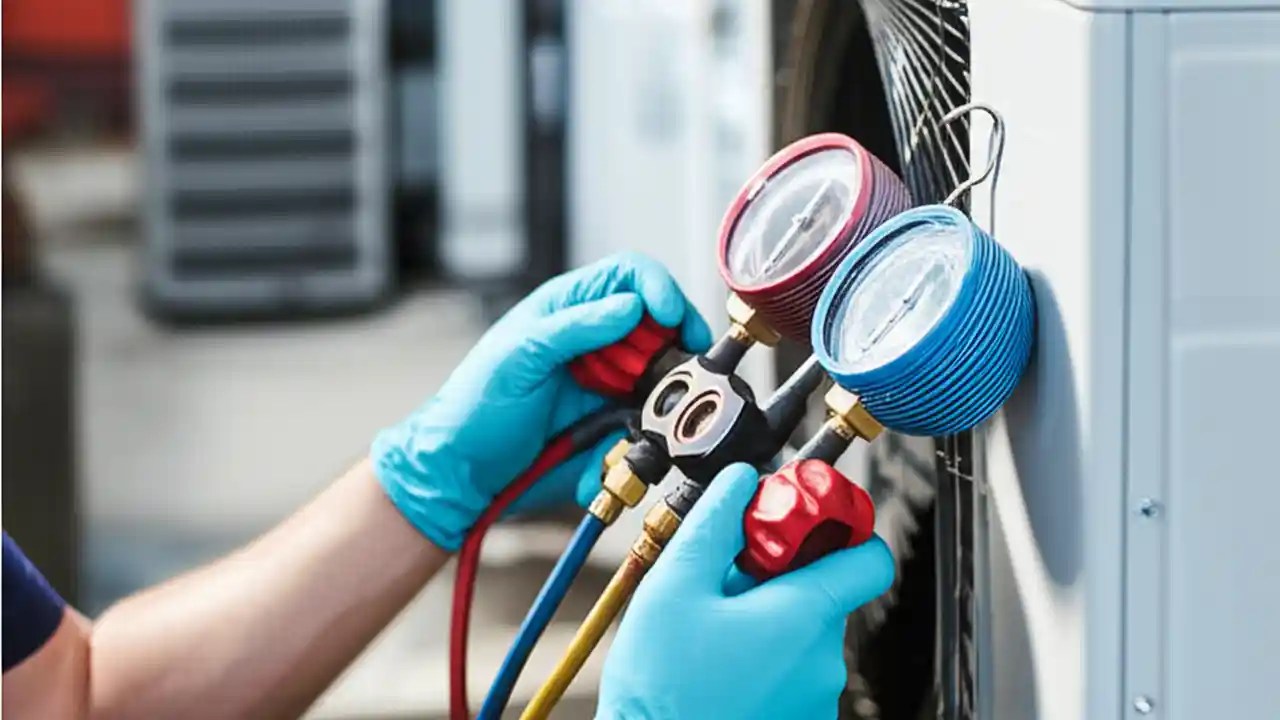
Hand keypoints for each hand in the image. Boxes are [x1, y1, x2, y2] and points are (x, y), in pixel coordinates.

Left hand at [371, 253, 712, 550]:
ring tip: (639, 415)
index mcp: (569, 309)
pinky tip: (611, 450)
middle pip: (660, 326)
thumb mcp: (518, 357)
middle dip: (673, 347)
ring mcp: (606, 383)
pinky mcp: (611, 424)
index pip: (631, 276)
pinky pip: (645, 426)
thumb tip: (630, 306)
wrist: (461, 474)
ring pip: (661, 378)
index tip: (671, 317)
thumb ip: (575, 327)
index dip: (659, 289)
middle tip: (674, 372)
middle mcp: (595, 341)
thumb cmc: (473, 407)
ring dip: (661, 397)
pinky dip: (640, 439)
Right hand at [597, 464, 894, 719]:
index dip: (842, 527)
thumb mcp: (674, 586)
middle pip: (822, 589)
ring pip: (802, 631)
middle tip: (723, 581)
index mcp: (804, 616)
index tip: (803, 519)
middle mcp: (824, 660)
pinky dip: (763, 657)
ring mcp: (816, 698)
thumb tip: (742, 481)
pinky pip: (792, 670)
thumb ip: (716, 522)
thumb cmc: (661, 691)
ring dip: (765, 619)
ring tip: (710, 631)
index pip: (870, 557)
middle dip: (776, 575)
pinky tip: (717, 665)